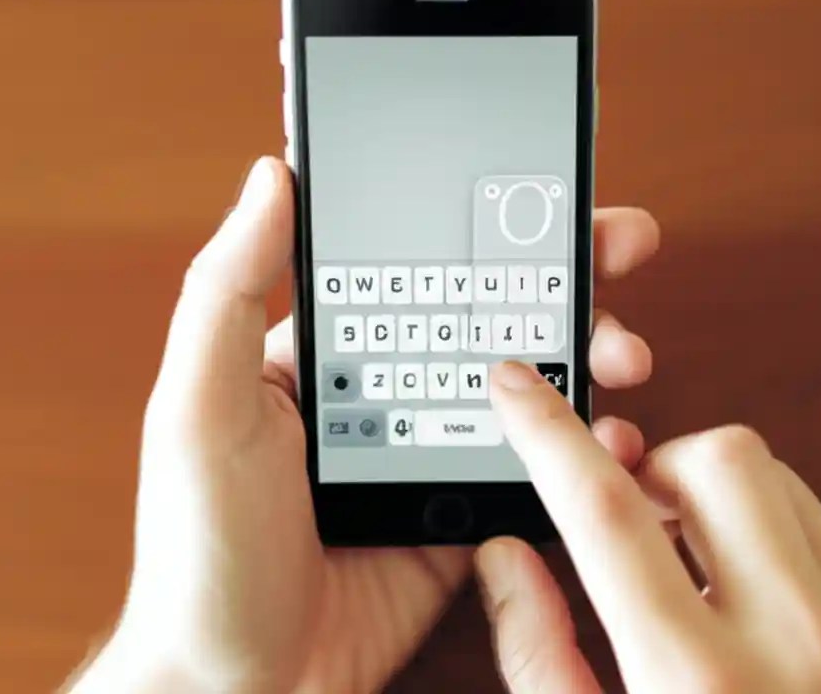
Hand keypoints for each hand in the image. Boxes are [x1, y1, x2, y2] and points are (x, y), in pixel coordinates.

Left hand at [66, 157, 660, 692]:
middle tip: (616, 249)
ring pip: (524, 389)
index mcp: (325, 355)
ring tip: (621, 353)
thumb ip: (231, 289)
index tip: (545, 198)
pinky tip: (608, 439)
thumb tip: (272, 178)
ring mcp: (429, 458)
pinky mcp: (461, 521)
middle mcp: (384, 397)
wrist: (239, 689)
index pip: (417, 267)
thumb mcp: (201, 407)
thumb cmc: (198, 553)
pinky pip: (534, 475)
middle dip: (561, 278)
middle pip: (487, 316)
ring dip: (583, 357)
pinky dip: (579, 453)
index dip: (486, 227)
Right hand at [475, 361, 820, 692]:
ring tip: (726, 586)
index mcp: (693, 682)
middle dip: (667, 474)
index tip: (518, 384)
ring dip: (737, 510)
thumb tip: (507, 556)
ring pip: (785, 478)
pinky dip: (817, 545)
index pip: (601, 511)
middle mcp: (795, 641)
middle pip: (713, 457)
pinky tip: (799, 609)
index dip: (546, 433)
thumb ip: (544, 657)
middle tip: (653, 529)